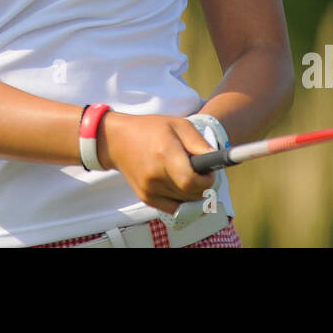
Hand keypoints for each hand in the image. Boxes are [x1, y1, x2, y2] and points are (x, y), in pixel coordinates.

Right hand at [96, 112, 216, 213]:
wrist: (117, 140)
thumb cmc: (151, 129)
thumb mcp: (178, 125)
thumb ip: (198, 142)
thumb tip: (215, 158)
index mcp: (165, 154)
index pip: (192, 181)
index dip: (207, 181)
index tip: (209, 173)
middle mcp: (155, 175)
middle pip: (190, 194)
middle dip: (203, 187)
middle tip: (202, 174)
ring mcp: (149, 189)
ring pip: (184, 203)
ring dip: (193, 194)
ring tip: (189, 176)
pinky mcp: (146, 197)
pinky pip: (173, 208)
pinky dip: (182, 200)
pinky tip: (180, 186)